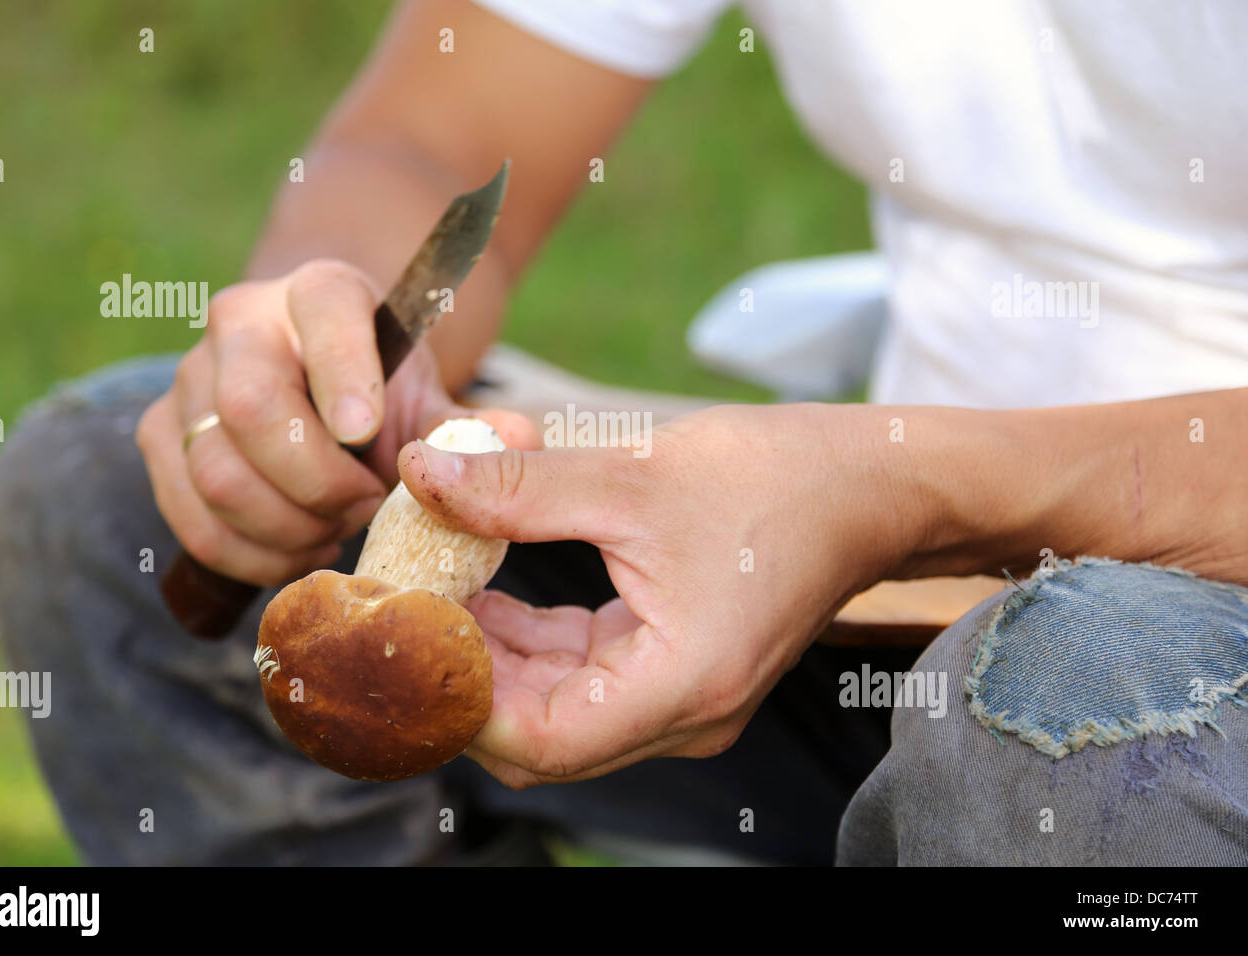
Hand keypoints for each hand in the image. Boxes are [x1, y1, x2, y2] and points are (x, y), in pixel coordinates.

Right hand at [136, 258, 536, 586]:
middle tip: (365, 508)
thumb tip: (523, 441)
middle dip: (317, 482)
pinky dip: (248, 554)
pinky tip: (296, 551)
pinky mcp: (162, 436)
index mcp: (319, 293)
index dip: (346, 378)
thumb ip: (469, 426)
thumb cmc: (381, 391)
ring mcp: (188, 379)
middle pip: (251, 409)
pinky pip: (189, 517)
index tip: (372, 436)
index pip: (328, 318)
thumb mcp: (430, 399)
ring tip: (335, 532)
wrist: (314, 378)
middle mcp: (240, 323)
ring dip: (285, 527)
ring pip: (215, 472)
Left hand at [395, 402, 917, 786]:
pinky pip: (584, 679)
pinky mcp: (676, 673)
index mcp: (682, 685)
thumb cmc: (775, 480)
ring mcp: (682, 701)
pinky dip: (532, 643)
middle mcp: (684, 715)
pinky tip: (490, 585)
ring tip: (438, 585)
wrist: (867, 486)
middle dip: (465, 675)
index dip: (461, 699)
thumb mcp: (633, 479)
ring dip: (493, 656)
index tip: (408, 633)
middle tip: (407, 608)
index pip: (540, 741)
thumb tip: (423, 474)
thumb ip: (519, 489)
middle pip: (540, 737)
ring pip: (555, 711)